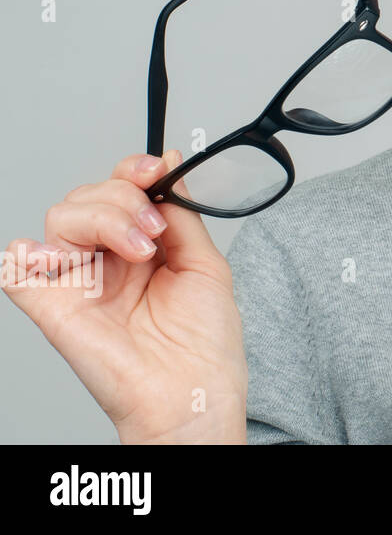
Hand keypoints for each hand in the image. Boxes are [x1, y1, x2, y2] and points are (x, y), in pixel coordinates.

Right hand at [3, 150, 247, 442]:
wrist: (194, 394)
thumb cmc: (204, 342)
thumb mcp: (206, 263)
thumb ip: (183, 215)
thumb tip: (170, 165)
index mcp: (142, 244)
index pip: (121, 189)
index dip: (134, 170)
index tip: (157, 170)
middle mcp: (106, 259)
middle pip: (90, 195)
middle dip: (126, 198)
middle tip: (155, 231)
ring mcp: (78, 282)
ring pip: (62, 217)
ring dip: (103, 218)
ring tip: (139, 250)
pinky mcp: (53, 308)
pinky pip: (16, 270)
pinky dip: (27, 255)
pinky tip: (65, 259)